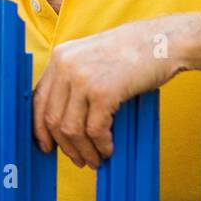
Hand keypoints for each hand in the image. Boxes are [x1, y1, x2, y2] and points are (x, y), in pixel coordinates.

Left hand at [33, 18, 184, 168]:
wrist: (162, 41)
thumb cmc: (133, 51)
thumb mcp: (91, 56)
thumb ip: (73, 78)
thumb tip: (62, 118)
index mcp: (60, 57)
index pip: (38, 99)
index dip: (40, 128)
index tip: (46, 145)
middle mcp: (66, 66)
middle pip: (52, 118)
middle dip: (64, 145)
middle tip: (77, 158)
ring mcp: (83, 79)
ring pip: (71, 129)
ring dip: (83, 150)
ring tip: (94, 159)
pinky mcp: (104, 92)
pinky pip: (95, 130)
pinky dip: (101, 145)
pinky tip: (108, 149)